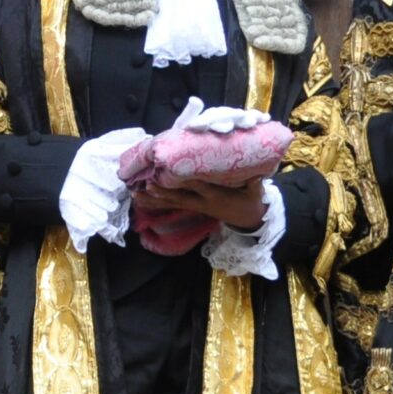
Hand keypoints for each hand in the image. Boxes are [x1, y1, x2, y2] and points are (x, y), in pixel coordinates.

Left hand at [137, 175, 268, 230]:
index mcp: (216, 197)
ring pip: (171, 202)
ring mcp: (196, 206)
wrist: (248, 220)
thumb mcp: (255, 194)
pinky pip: (172, 204)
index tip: (175, 173)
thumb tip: (257, 173)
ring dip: (153, 199)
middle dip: (163, 192)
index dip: (188, 181)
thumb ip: (254, 184)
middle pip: (180, 197)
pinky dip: (156, 201)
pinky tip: (141, 199)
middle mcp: (202, 202)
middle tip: (147, 185)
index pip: (200, 187)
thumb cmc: (250, 202)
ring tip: (135, 195)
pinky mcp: (192, 207)